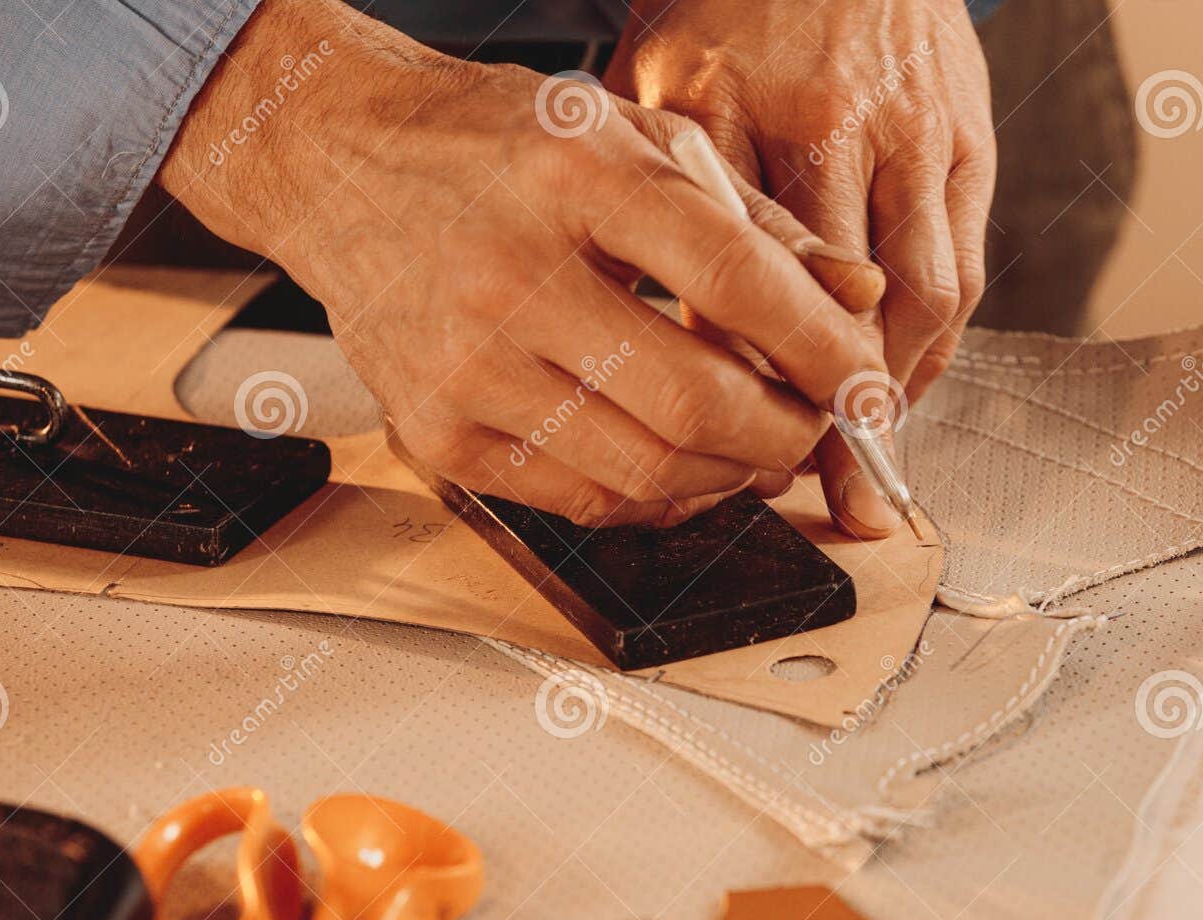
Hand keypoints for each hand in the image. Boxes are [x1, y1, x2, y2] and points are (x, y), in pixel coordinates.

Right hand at [159, 0, 886, 527]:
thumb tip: (856, 300)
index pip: (733, 277)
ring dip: (732, 473)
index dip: (823, 346)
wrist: (335, 163)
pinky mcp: (439, 434)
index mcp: (569, 176)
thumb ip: (752, 219)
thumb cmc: (489, 146)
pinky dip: (659, 497)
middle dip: (788, 431)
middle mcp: (508, 276)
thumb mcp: (628, 137)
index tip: (867, 380)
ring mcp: (464, 368)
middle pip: (693, 398)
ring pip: (645, 467)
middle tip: (819, 424)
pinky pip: (583, 499)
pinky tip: (687, 467)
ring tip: (761, 446)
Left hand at [606, 0, 995, 534]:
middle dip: (823, 416)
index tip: (730, 453)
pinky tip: (904, 388)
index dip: (732, 379)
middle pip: (828, 306)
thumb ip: (658, 208)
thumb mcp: (652, 93)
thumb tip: (667, 344)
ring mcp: (906, 130)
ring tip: (869, 459)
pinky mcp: (967, 137)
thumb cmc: (725, 18)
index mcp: (721, 106)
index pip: (726, 279)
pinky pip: (961, 270)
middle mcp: (822, 121)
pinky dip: (937, 345)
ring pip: (914, 301)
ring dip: (893, 394)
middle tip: (821, 499)